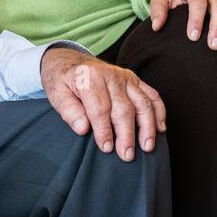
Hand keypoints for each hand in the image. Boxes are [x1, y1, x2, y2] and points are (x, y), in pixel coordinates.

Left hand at [40, 48, 165, 160]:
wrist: (70, 61)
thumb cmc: (63, 81)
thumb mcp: (56, 94)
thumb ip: (69, 111)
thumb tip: (83, 129)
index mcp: (89, 78)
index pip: (100, 108)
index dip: (104, 130)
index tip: (106, 148)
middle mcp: (111, 75)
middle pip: (123, 108)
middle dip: (126, 134)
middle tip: (127, 155)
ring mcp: (126, 77)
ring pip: (142, 103)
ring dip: (147, 127)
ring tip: (147, 146)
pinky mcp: (135, 80)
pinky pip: (152, 95)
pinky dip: (159, 112)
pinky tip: (160, 129)